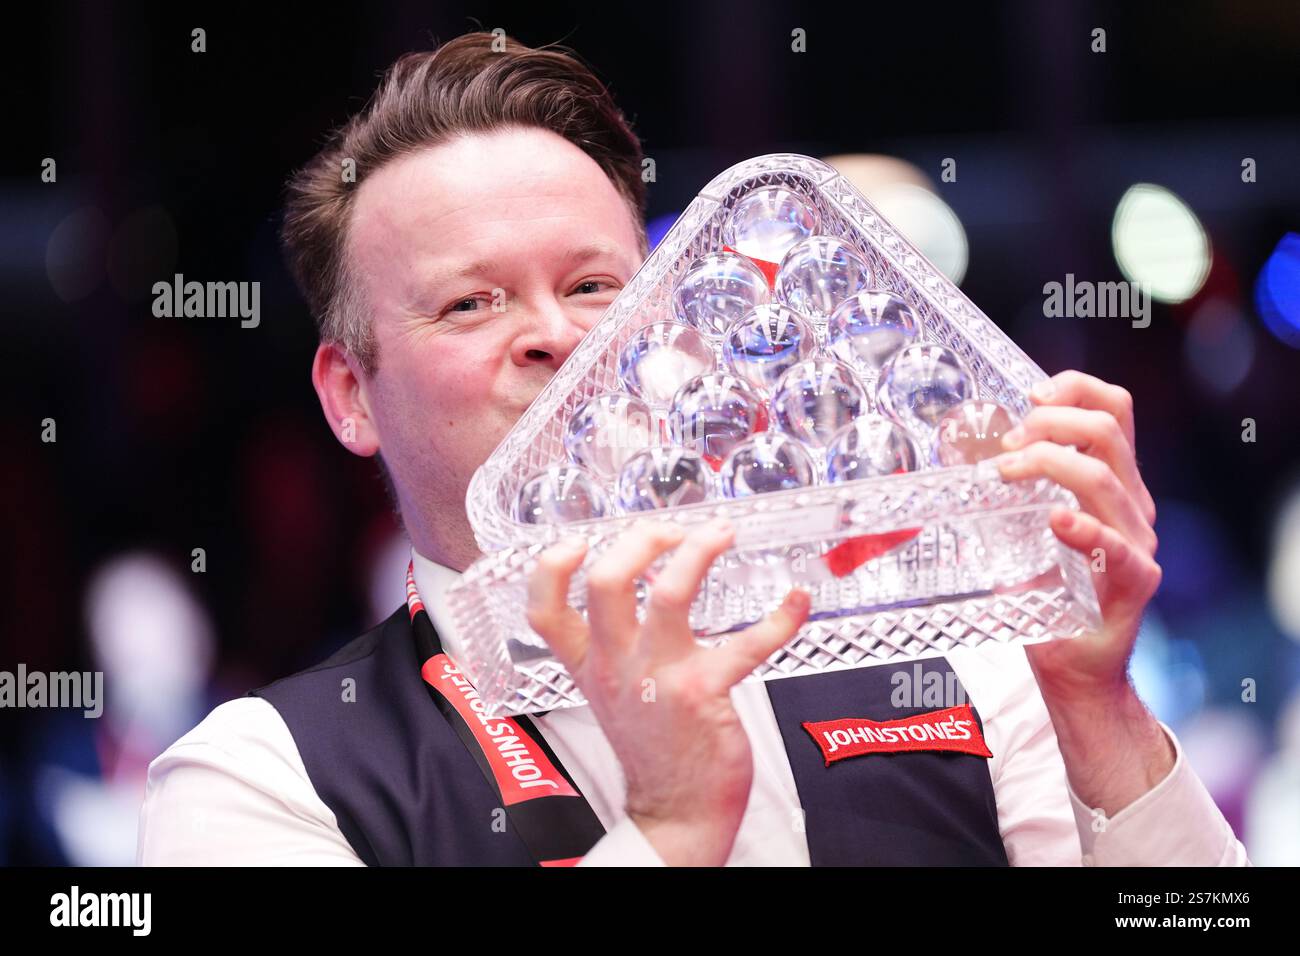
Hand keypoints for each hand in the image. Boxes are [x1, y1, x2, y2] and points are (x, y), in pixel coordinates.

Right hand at [526, 519, 810, 865]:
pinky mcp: (704, 692)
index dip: (551, 566)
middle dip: (641, 539)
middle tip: (673, 530)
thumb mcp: (613, 691)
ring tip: (721, 533)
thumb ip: (617, 642)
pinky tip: (797, 600)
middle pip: (606, 582)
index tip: (580, 540)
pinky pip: (746, 643)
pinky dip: (780, 617)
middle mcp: (615, 666)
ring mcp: (658, 678)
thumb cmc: (653, 744)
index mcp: (587, 664)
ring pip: (666, 596)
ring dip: (698, 552)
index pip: (542, 610)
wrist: (677, 812)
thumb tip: (649, 577)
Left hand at [997, 370, 1160, 698]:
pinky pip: (1119, 549)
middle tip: (1006, 443)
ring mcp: (1137, 541)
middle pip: (1107, 431)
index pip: (1113, 411)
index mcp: (1112, 483)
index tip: (1031, 394)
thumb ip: (1008, 495)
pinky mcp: (1135, 582)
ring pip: (1106, 479)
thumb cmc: (1048, 596)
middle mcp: (1131, 504)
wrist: (1072, 664)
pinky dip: (1087, 530)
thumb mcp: (1023, 531)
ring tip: (1007, 471)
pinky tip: (1057, 521)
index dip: (1075, 388)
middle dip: (1050, 422)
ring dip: (1051, 463)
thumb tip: (950, 462)